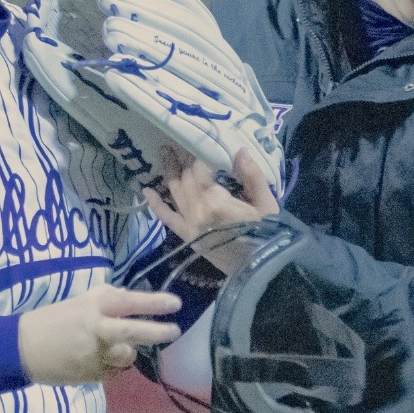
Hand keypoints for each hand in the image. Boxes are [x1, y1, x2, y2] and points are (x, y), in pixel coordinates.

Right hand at [17, 285, 181, 384]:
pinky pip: (115, 372)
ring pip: (128, 356)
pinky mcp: (93, 374)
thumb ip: (103, 298)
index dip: (154, 302)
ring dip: (127, 353)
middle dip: (158, 332)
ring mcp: (95, 354)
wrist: (22, 349)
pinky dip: (112, 367)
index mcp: (92, 307)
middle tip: (174, 331)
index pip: (129, 302)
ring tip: (112, 349)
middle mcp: (96, 329)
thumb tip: (127, 296)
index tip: (175, 303)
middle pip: (134, 331)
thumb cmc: (50, 321)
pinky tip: (96, 361)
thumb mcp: (77, 302)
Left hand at [143, 146, 276, 272]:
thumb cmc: (268, 235)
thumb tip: (240, 150)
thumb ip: (252, 175)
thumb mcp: (267, 204)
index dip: (200, 153)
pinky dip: (155, 204)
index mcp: (216, 201)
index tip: (202, 142)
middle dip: (184, 159)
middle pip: (186, 178)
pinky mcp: (186, 236)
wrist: (261, 270)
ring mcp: (188, 224)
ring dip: (169, 171)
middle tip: (181, 142)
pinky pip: (166, 217)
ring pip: (174, 191)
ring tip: (164, 153)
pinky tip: (146, 190)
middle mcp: (197, 210)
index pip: (201, 168)